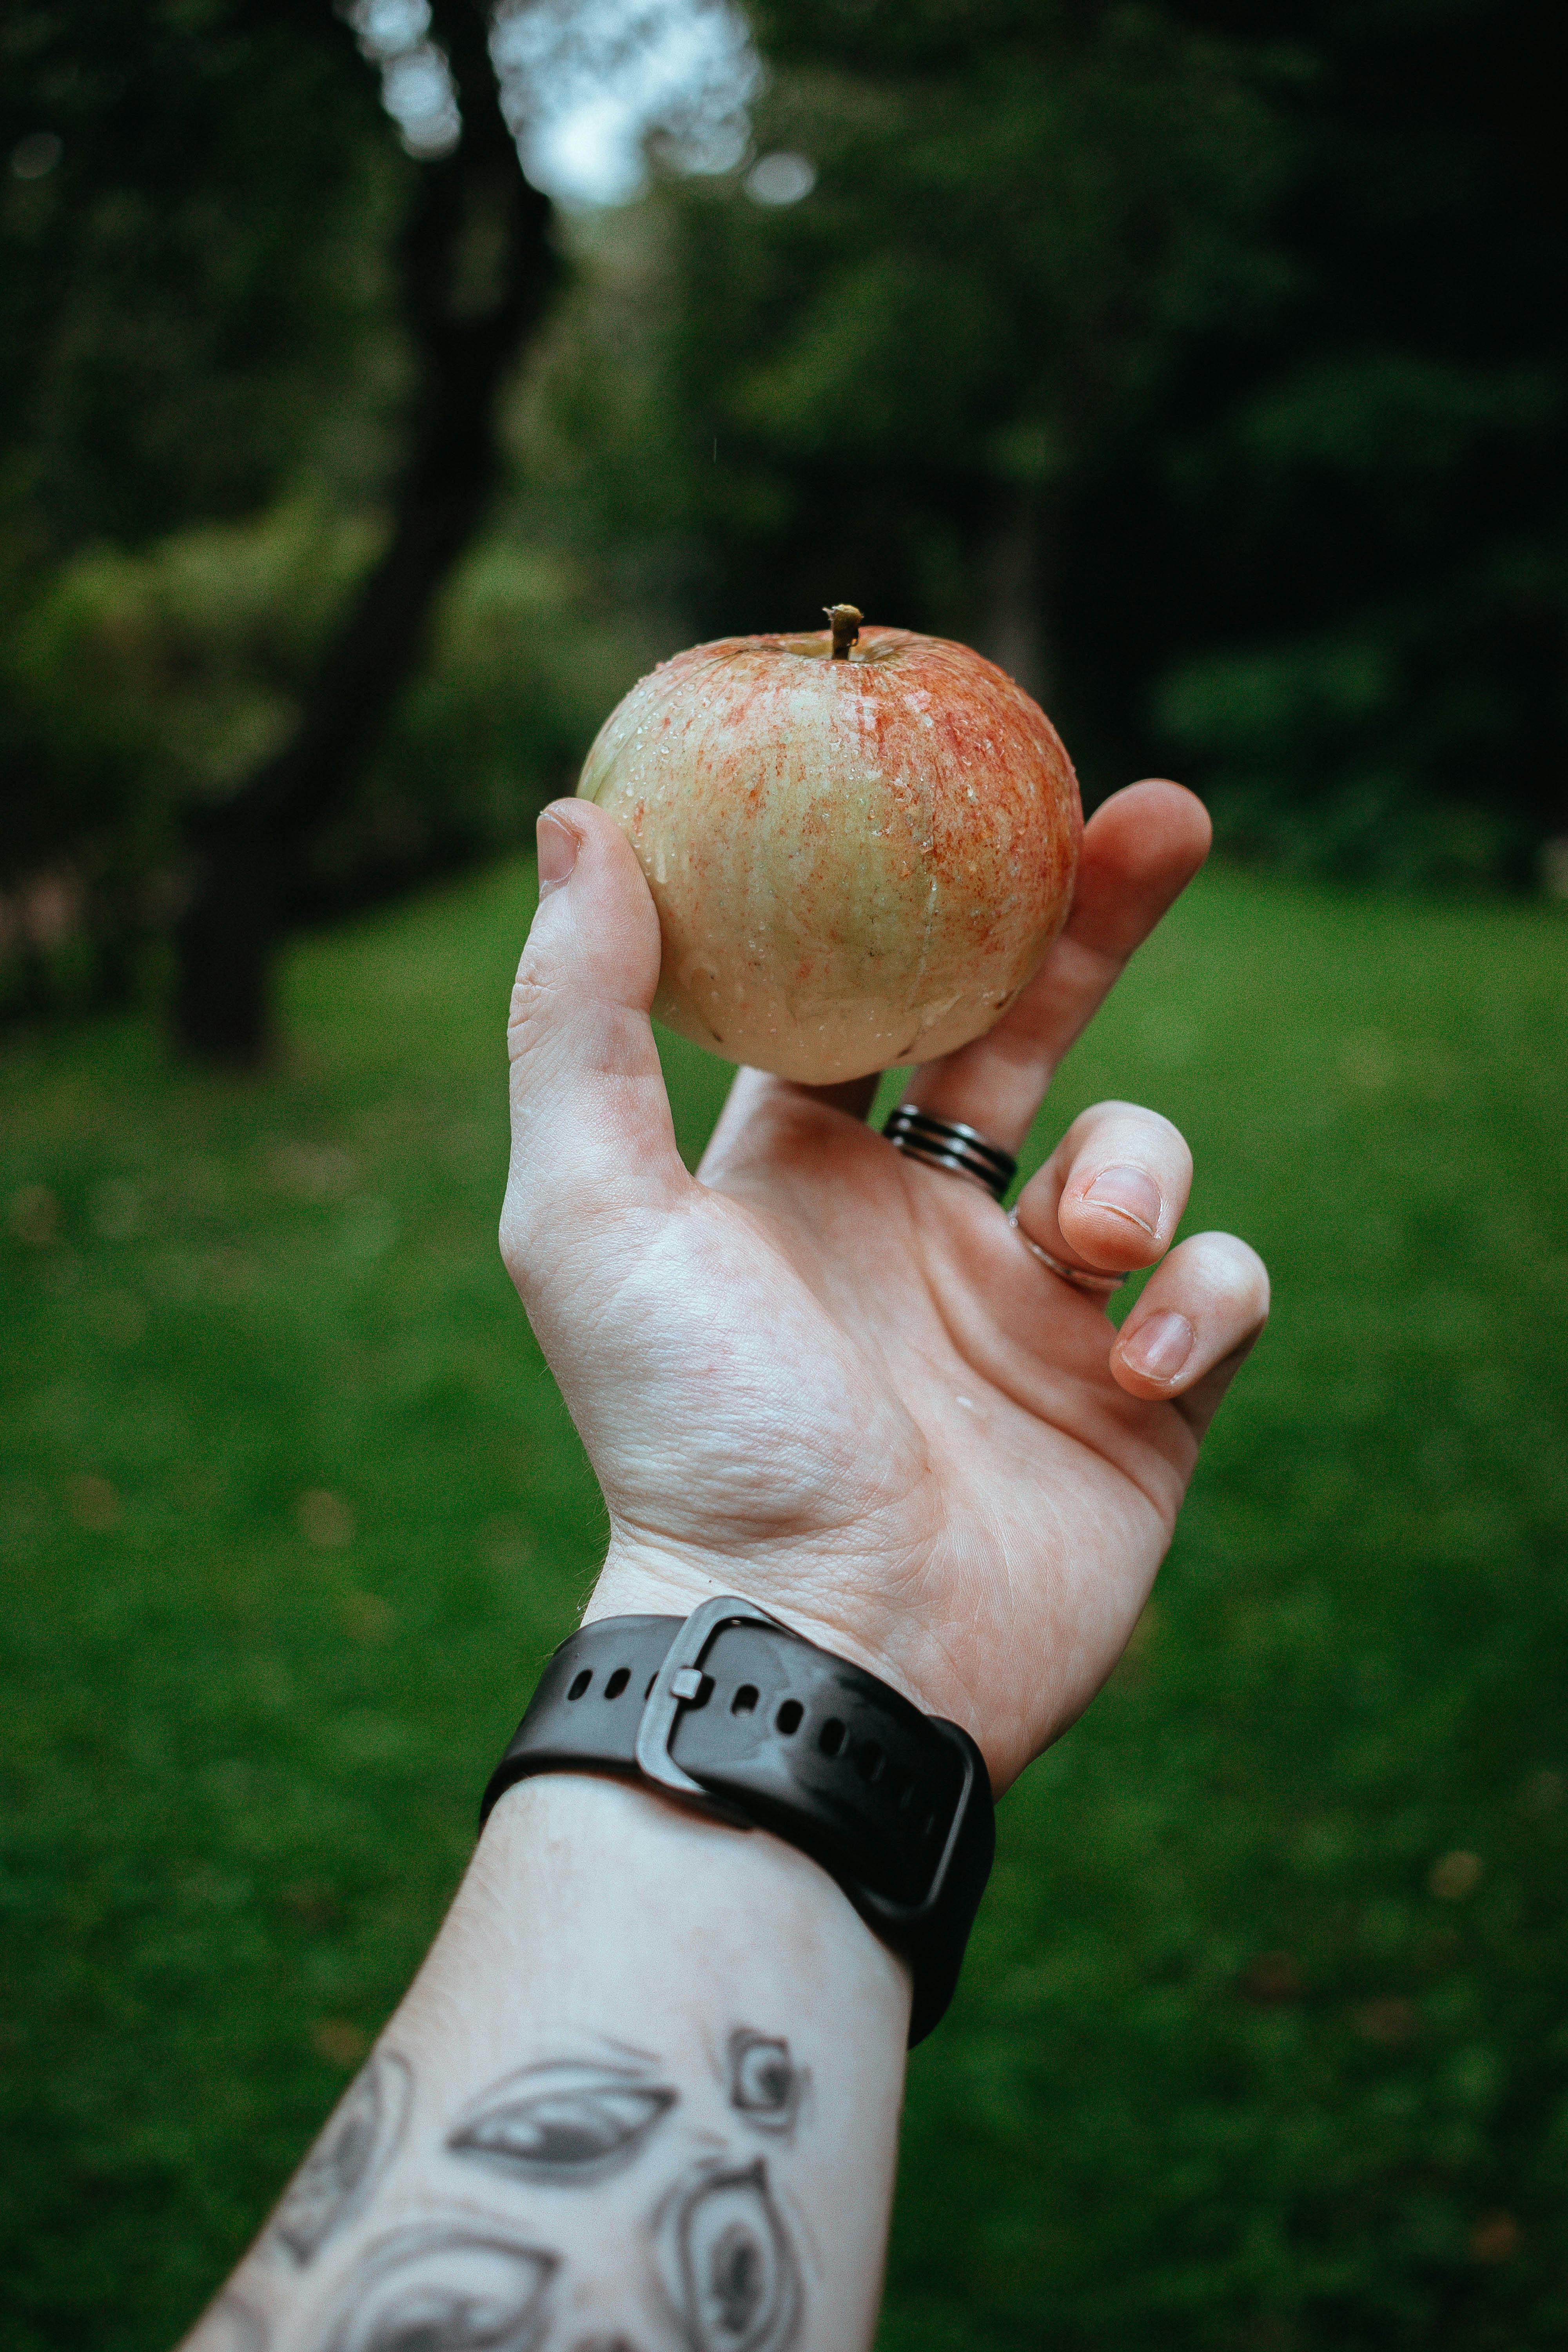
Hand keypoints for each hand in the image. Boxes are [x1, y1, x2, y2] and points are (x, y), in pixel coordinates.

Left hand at [500, 781, 1267, 1789]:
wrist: (816, 1643)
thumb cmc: (693, 1434)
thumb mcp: (593, 1214)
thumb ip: (579, 1023)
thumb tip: (572, 821)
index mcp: (805, 1172)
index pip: (879, 987)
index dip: (929, 887)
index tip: (971, 780)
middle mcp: (921, 1225)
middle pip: (1028, 1025)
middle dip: (1097, 918)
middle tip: (1165, 816)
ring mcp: (1036, 1311)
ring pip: (1143, 1159)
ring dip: (1137, 1168)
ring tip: (1081, 1244)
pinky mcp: (1141, 1399)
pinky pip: (1223, 1289)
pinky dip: (1200, 1299)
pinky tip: (1131, 1363)